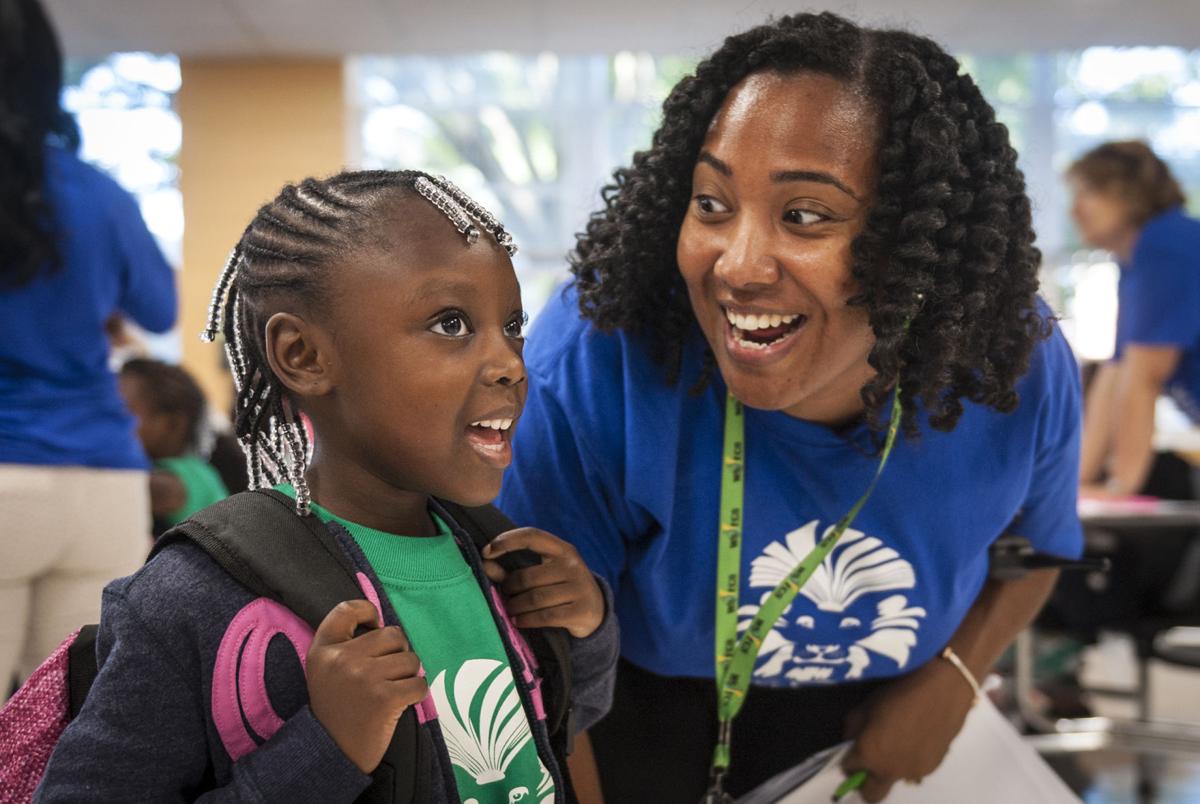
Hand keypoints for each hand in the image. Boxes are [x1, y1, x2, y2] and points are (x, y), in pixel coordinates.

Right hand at [306, 600, 427, 773]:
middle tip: (386, 673)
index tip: (374, 626)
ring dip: (407, 675)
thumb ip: (345, 642)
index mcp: (323, 649)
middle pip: (393, 634)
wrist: (332, 753)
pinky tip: (400, 704)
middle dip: (397, 652)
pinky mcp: (385, 698)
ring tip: (390, 690)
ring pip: (410, 659)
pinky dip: (415, 694)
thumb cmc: (337, 707)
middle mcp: (342, 659)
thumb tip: (383, 622)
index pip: (347, 609)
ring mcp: (364, 677)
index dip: (368, 611)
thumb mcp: (326, 669)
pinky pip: (419, 683)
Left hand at [482, 528, 604, 638]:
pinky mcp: (581, 611)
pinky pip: (545, 616)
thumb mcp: (545, 573)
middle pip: (527, 577)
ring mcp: (579, 588)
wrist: (596, 610)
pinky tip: (519, 621)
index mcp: (563, 549)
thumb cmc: (562, 587)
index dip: (507, 540)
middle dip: (508, 588)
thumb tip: (486, 565)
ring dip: (515, 607)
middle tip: (503, 595)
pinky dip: (527, 620)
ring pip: (534, 599)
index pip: (532, 536)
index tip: (486, 551)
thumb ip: (515, 569)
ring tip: (509, 610)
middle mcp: (572, 565)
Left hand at [841, 659, 974, 801]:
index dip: (848, 758)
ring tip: (897, 740)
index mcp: (869, 755)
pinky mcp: (932, 768)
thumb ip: (853, 727)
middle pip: (871, 794)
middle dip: (865, 782)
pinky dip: (908, 760)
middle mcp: (889, 770)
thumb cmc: (900, 692)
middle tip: (868, 761)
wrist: (942, 690)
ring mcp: (913, 772)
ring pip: (894, 780)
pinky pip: (913, 771)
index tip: (852, 750)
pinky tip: (915, 737)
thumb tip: (851, 740)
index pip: (848, 768)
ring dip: (889, 768)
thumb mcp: (866, 704)